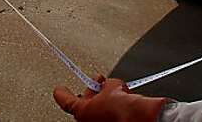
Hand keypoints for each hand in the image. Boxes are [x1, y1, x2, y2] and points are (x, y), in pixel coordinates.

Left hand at [53, 76, 169, 121]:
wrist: (142, 119)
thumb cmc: (124, 108)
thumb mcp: (112, 85)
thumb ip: (104, 83)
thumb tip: (108, 84)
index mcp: (81, 112)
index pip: (64, 100)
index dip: (61, 93)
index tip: (59, 89)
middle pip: (84, 103)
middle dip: (92, 92)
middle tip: (99, 83)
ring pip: (96, 111)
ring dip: (103, 101)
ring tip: (117, 94)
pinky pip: (106, 116)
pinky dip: (111, 109)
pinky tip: (123, 103)